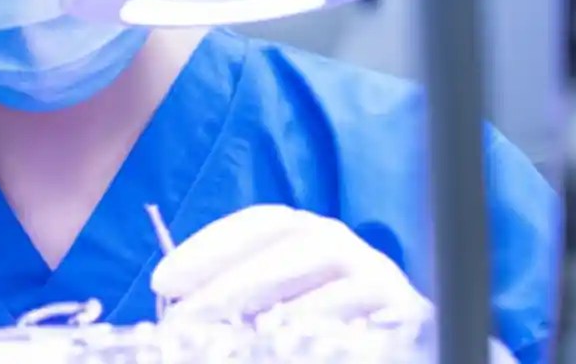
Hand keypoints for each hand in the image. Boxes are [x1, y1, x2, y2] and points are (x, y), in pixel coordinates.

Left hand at [151, 205, 429, 325]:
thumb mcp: (274, 322)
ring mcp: (383, 277)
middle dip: (230, 265)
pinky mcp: (413, 311)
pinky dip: (324, 313)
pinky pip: (369, 301)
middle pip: (291, 234)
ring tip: (226, 322)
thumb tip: (179, 309)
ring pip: (331, 258)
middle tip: (182, 306)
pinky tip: (286, 331)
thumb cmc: (323, 339)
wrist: (396, 353)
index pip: (262, 225)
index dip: (210, 245)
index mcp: (313, 245)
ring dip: (271, 287)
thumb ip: (237, 312)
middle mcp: (349, 251)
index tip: (163, 280)